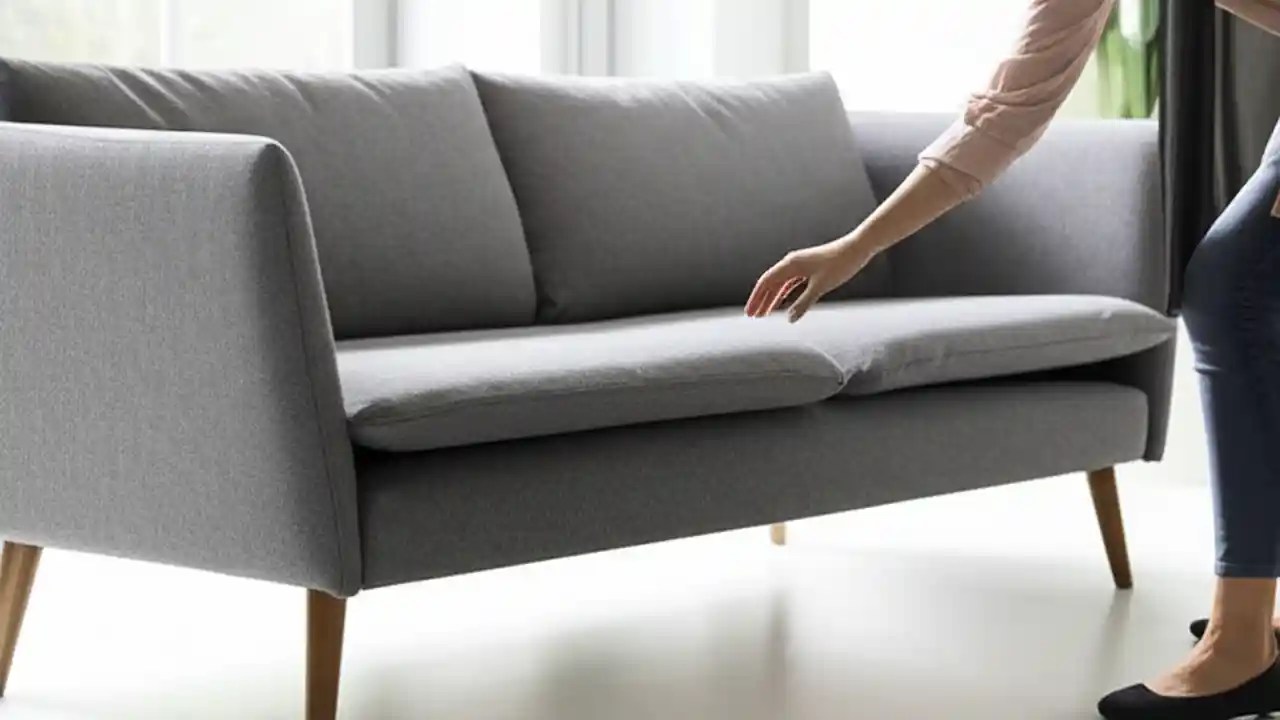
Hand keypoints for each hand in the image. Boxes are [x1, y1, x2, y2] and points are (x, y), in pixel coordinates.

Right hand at [745, 240, 876, 322]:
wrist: (857, 248)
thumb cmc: (840, 264)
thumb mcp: (821, 287)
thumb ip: (804, 303)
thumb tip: (789, 319)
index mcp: (791, 264)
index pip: (766, 282)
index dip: (756, 299)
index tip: (750, 313)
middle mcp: (792, 263)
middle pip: (770, 283)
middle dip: (760, 300)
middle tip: (752, 316)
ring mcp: (800, 265)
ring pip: (780, 283)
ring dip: (771, 298)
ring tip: (764, 313)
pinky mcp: (808, 268)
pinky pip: (790, 282)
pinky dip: (783, 293)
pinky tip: (780, 303)